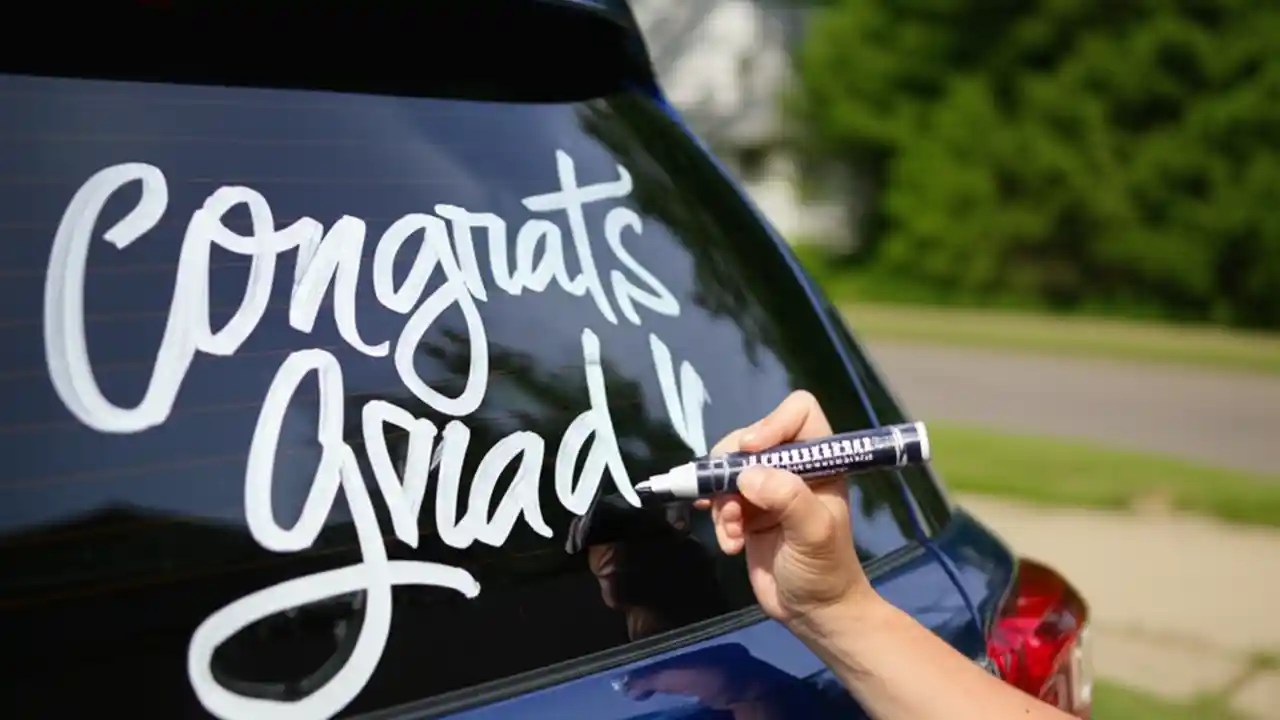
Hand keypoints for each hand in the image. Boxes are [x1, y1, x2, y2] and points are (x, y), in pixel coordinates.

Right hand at [699, 391, 872, 625]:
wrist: (813, 614)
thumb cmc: (825, 571)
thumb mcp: (814, 533)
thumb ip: (787, 498)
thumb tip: (747, 474)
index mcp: (820, 462)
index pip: (798, 413)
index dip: (772, 423)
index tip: (750, 450)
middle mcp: (792, 469)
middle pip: (749, 439)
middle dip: (731, 468)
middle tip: (728, 497)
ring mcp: (766, 491)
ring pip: (727, 471)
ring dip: (721, 501)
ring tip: (732, 532)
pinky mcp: (745, 513)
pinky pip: (719, 501)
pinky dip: (718, 520)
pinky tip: (730, 545)